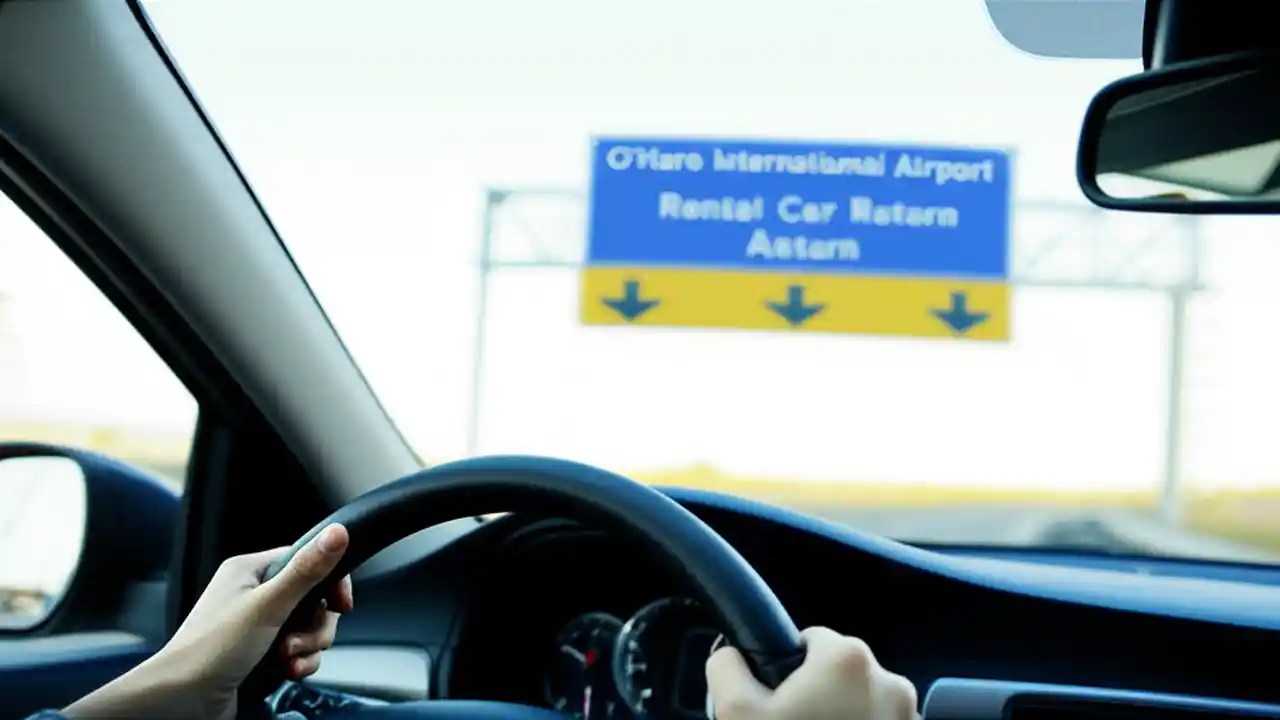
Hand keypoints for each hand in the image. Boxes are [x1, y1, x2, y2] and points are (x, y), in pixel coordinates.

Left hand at [64, 523, 354, 719]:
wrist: (182, 702)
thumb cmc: (213, 649)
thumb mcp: (268, 605)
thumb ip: (306, 570)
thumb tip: (338, 532)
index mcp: (250, 570)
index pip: (306, 560)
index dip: (330, 582)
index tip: (341, 604)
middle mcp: (253, 594)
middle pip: (313, 599)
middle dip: (315, 626)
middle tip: (298, 641)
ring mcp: (257, 625)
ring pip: (309, 628)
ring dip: (308, 647)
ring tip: (287, 659)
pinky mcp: (261, 652)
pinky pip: (299, 651)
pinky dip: (300, 662)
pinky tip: (288, 672)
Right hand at [706, 627, 916, 719]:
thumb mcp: (735, 711)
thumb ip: (726, 666)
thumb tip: (729, 655)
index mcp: (846, 659)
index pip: (810, 639)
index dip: (787, 669)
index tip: (777, 700)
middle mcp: (888, 681)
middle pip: (839, 672)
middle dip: (816, 694)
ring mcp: (907, 717)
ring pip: (862, 702)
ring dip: (841, 717)